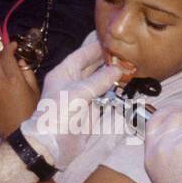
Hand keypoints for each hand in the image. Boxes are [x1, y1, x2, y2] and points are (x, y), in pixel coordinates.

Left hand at [0, 42, 39, 136]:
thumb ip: (28, 74)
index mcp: (14, 78)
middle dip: (1, 55)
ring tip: (1, 70)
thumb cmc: (32, 112)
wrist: (20, 133)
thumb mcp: (35, 91)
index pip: (7, 55)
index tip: (14, 46)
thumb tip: (20, 63)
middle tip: (8, 58)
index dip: (9, 47)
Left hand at [19, 39, 120, 169]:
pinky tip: (124, 85)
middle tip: (125, 52)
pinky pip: (104, 96)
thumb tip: (118, 69)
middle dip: (107, 60)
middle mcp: (72, 82)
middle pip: (92, 67)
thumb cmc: (59, 114)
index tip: (111, 39)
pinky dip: (114, 91)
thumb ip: (100, 80)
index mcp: (64, 73)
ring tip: (129, 66)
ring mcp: (82, 96)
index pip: (81, 55)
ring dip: (112, 75)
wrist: (52, 144)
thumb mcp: (79, 92)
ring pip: (99, 81)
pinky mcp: (90, 110)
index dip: (95, 47)